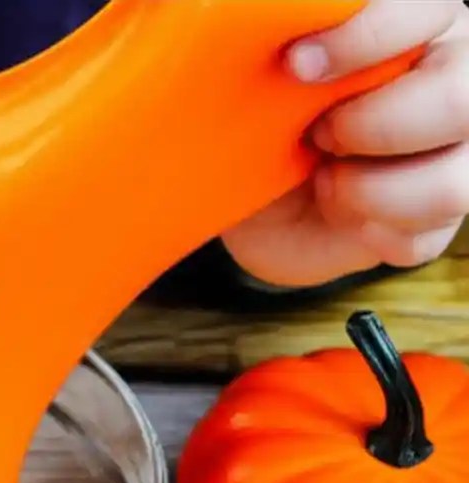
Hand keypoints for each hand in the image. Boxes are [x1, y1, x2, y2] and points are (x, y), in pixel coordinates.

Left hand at [221, 0, 468, 287]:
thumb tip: (259, 17)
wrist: (257, 200)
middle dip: (370, 126)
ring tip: (326, 179)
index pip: (424, 10)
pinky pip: (421, 237)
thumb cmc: (263, 119)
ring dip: (365, 190)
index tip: (296, 65)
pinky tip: (340, 213)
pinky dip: (366, 231)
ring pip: (450, 184)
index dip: (365, 38)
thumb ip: (288, 38)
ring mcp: (460, 154)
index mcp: (418, 25)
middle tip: (318, 134)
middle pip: (458, 100)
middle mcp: (456, 80)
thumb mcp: (262, 73)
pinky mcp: (441, 220)